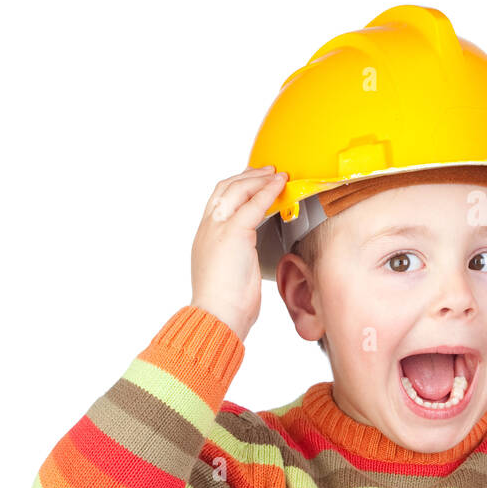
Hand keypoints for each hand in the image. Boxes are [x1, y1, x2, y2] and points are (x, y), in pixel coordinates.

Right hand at [190, 165, 287, 340]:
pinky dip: (268, 191)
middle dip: (248, 176)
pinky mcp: (233, 233)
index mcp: (206, 237)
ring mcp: (218, 228)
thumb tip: (251, 256)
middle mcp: (208, 228)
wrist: (217, 316)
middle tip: (268, 171)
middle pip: (225, 188)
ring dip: (259, 179)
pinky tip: (280, 185)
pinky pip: (253, 204)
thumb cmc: (226, 304)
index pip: (219, 201)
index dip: (237, 187)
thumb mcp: (230, 272)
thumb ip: (238, 256)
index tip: (254, 182)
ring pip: (237, 190)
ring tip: (276, 174)